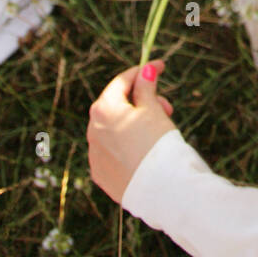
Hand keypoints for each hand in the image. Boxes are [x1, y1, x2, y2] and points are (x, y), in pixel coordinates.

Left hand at [88, 61, 176, 204]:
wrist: (161, 188)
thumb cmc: (157, 143)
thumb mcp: (153, 109)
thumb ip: (146, 87)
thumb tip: (145, 70)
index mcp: (103, 110)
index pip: (121, 82)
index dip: (142, 72)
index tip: (159, 68)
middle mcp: (92, 131)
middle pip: (116, 105)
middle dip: (141, 101)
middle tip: (165, 106)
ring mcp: (95, 155)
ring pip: (113, 129)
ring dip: (134, 123)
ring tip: (159, 128)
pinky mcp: (101, 175)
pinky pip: (112, 151)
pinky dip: (126, 144)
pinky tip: (144, 148)